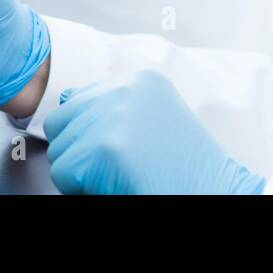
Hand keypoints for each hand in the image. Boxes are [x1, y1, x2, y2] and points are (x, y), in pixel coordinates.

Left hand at [43, 70, 265, 194]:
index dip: (90, 133)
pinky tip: (117, 183)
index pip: (78, 99)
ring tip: (120, 173)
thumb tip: (66, 99)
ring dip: (82, 171)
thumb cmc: (183, 168)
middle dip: (80, 150)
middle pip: (62, 122)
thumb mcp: (153, 118)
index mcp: (141, 80)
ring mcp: (114, 116)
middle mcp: (126, 90)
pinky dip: (82, 189)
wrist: (211, 193)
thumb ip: (111, 105)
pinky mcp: (105, 148)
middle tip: (116, 166)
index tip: (119, 149)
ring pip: (61, 150)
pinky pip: (64, 174)